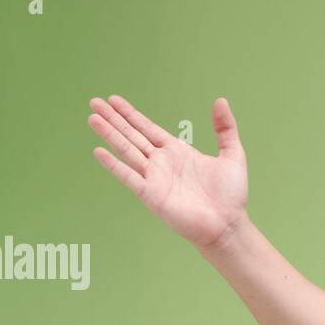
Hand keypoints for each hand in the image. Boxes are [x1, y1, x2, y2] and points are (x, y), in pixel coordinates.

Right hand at [88, 95, 249, 253]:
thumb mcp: (233, 153)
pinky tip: (99, 151)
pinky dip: (113, 164)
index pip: (148, 128)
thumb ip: (225, 127)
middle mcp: (162, 162)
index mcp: (178, 151)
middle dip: (114, 118)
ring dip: (109, 134)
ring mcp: (154, 178)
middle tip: (94, 102)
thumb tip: (220, 100)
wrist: (228, 224)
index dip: (131, 114)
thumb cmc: (231, 194)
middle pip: (132, 135)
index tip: (114, 100)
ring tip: (92, 118)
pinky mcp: (151, 194)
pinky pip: (129, 176)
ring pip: (127, 150)